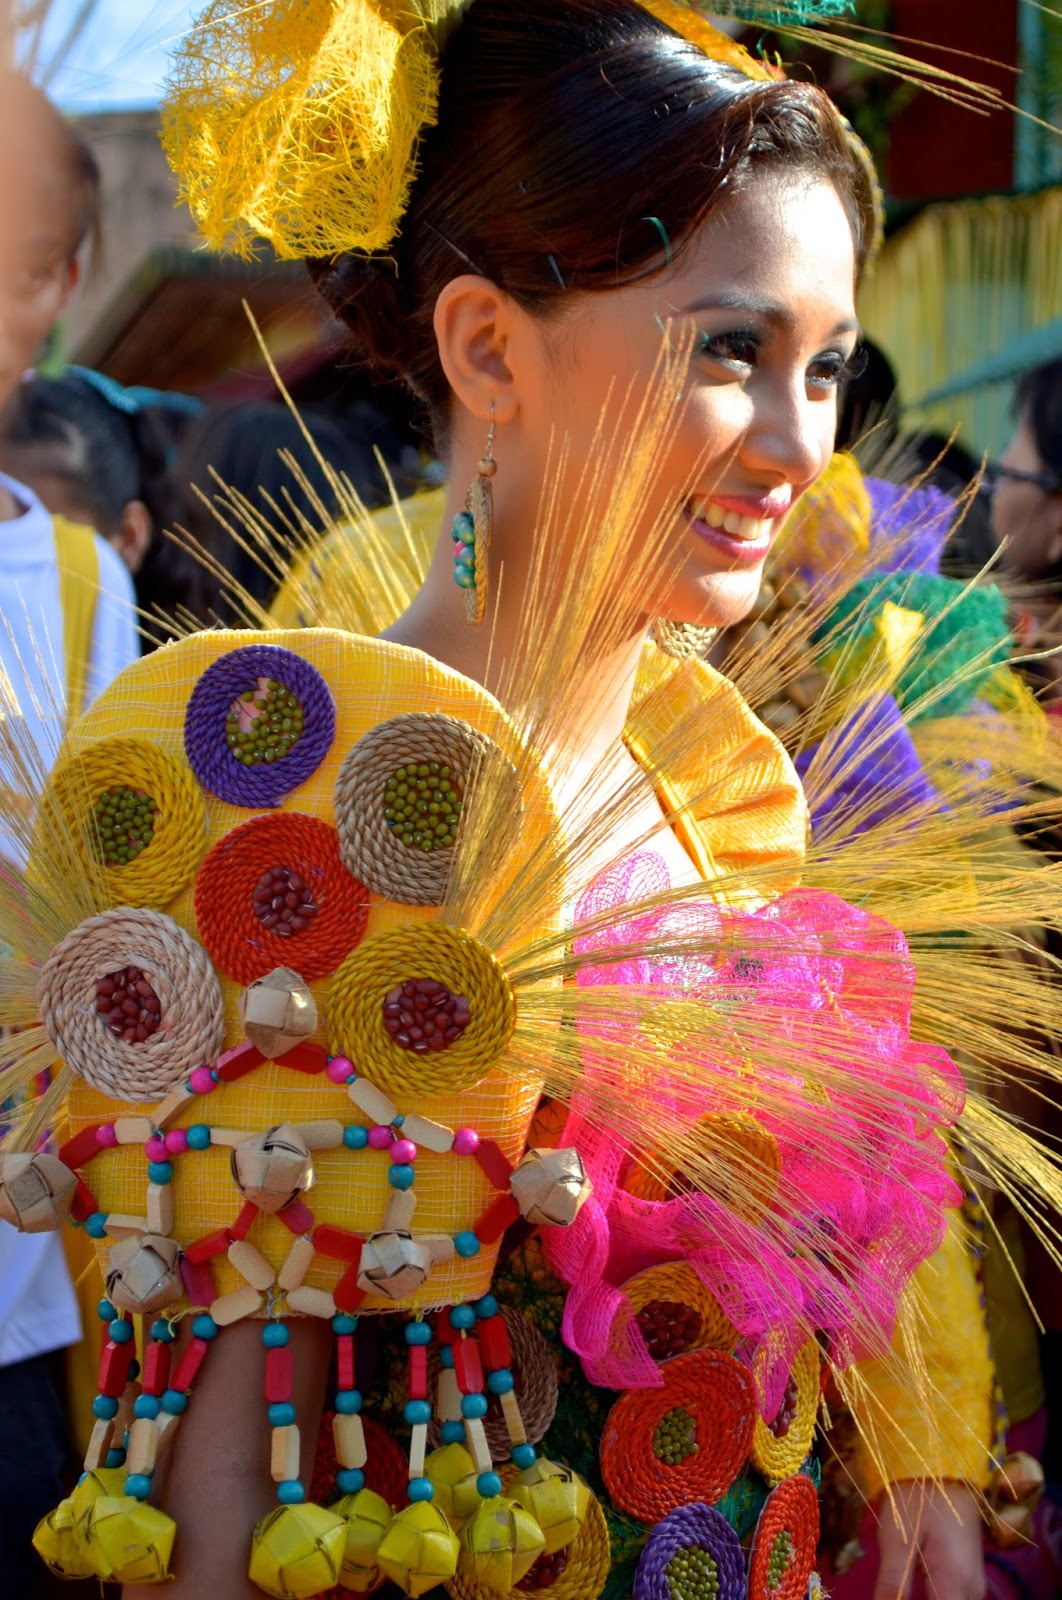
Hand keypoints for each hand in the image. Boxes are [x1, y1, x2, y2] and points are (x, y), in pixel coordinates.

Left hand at [873, 1479, 983, 1599]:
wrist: (943, 1466)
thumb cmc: (916, 1497)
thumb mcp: (896, 1540)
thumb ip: (892, 1586)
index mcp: (955, 1584)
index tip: (891, 1596)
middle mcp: (972, 1592)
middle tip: (891, 1590)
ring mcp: (973, 1585)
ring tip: (896, 1588)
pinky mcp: (967, 1578)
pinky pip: (951, 1599)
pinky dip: (932, 1599)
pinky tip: (909, 1587)